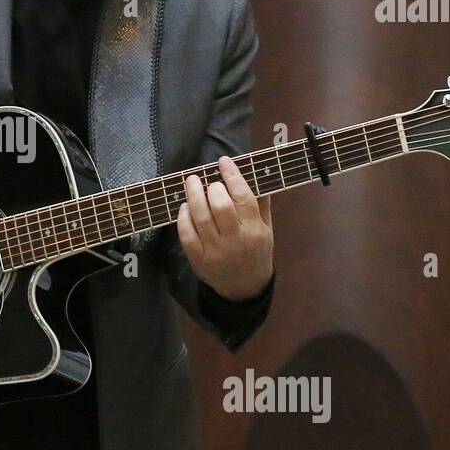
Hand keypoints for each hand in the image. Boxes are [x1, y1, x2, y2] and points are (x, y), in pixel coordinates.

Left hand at [177, 156, 273, 300]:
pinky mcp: (199, 259)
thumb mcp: (266, 229)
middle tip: (209, 181)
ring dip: (193, 196)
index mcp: (255, 230)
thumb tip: (256, 173)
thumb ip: (261, 203)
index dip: (232, 176)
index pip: (243, 197)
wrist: (245, 287)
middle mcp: (236, 240)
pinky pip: (187, 235)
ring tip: (190, 182)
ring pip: (201, 218)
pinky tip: (184, 207)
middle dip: (212, 188)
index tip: (223, 161)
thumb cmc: (256, 252)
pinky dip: (183, 218)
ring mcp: (216, 251)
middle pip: (221, 206)